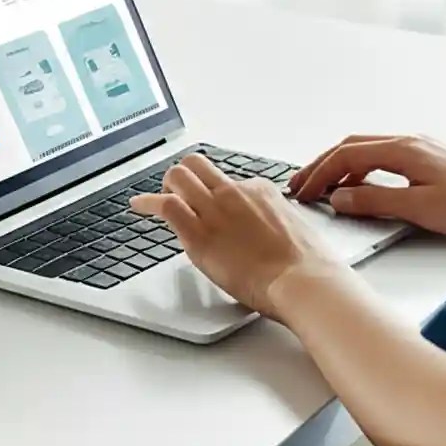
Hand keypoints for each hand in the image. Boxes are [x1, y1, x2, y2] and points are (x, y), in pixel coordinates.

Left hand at [129, 154, 345, 321]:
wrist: (303, 280)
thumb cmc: (306, 265)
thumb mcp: (294, 231)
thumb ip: (273, 223)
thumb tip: (267, 232)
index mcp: (261, 191)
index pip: (228, 181)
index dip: (215, 194)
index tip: (210, 204)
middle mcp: (235, 193)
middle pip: (198, 165)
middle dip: (184, 176)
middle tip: (177, 192)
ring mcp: (215, 210)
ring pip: (178, 176)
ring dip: (165, 186)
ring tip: (154, 199)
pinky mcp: (199, 234)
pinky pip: (166, 205)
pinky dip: (148, 203)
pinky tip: (138, 206)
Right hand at [288, 135, 445, 236]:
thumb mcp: (417, 207)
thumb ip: (375, 201)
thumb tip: (340, 198)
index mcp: (403, 149)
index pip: (347, 155)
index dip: (320, 173)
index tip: (303, 191)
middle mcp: (408, 142)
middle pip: (351, 147)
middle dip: (322, 166)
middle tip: (300, 186)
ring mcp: (417, 149)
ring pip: (365, 152)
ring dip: (340, 168)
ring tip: (321, 189)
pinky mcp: (424, 161)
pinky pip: (381, 159)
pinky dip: (360, 172)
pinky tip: (356, 189)